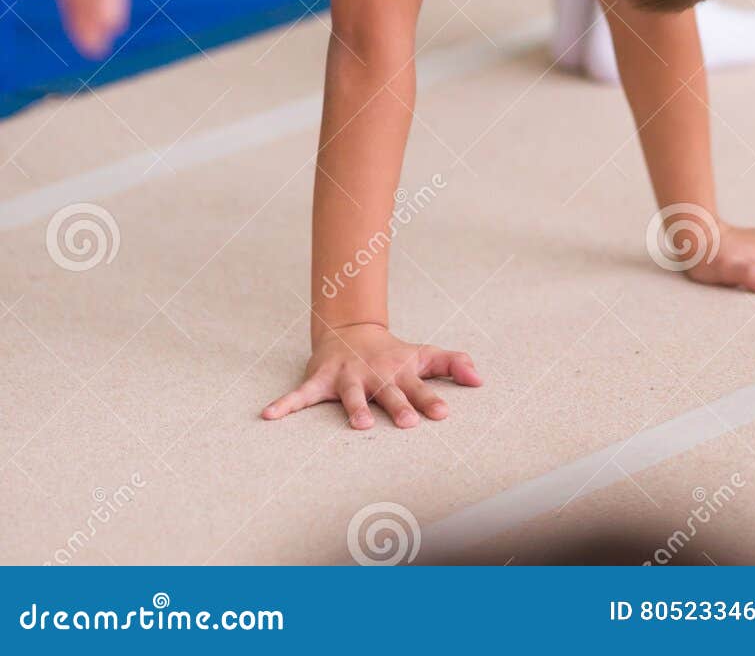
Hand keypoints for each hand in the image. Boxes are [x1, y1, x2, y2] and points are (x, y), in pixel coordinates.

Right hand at [262, 323, 482, 429]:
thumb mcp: (424, 354)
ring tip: (361, 425)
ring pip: (351, 396)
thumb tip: (481, 378)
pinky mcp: (321, 380)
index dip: (431, 400)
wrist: (350, 331)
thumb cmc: (394, 353)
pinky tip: (269, 416)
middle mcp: (375, 375)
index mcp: (401, 372)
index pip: (420, 388)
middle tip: (408, 423)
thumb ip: (453, 363)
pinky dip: (285, 405)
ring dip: (355, 409)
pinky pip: (301, 396)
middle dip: (398, 406)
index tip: (443, 413)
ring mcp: (348, 377)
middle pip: (389, 393)